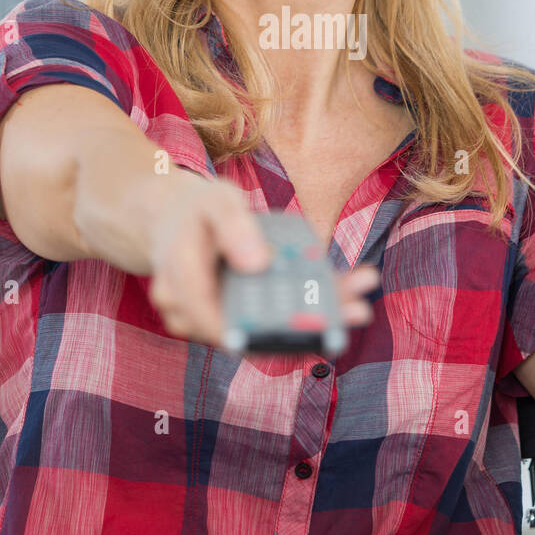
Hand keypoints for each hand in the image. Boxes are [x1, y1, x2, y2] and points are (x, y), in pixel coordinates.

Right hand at [145, 167, 377, 346]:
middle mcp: (193, 313)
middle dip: (309, 327)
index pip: (220, 322)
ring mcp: (212, 321)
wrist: (174, 219)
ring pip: (265, 332)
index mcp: (183, 283)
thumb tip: (258, 263)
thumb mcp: (214, 201)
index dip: (266, 333)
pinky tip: (342, 300)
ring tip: (361, 305)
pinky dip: (304, 312)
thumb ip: (232, 225)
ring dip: (314, 321)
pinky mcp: (232, 318)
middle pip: (255, 332)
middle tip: (359, 311)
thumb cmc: (197, 210)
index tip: (312, 328)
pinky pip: (268, 322)